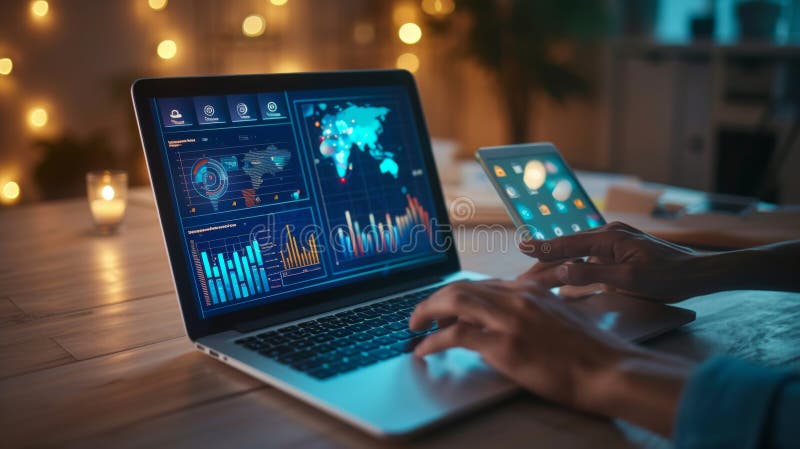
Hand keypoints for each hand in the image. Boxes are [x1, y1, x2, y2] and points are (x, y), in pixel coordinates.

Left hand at [409, 278, 690, 435]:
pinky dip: (433, 341)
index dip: (456, 296)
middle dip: (433, 301)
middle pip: (461, 288)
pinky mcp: (504, 345)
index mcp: (530, 289)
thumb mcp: (561, 317)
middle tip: (418, 317)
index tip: (442, 309)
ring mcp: (510, 319)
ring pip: (453, 302)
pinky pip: (455, 336)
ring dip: (426, 313)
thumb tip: (510, 321)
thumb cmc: (591, 352)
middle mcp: (517, 297)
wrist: (610, 370)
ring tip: (413, 328)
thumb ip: (534, 311)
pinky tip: (423, 350)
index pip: (481, 284)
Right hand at [518, 222, 706, 301]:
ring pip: (579, 252)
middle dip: (545, 258)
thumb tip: (562, 271)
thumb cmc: (669, 278)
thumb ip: (593, 275)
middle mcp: (609, 235)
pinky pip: (590, 257)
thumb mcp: (629, 281)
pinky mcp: (620, 252)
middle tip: (522, 267)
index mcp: (609, 238)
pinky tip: (564, 273)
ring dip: (558, 263)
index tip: (521, 245)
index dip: (544, 246)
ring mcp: (615, 242)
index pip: (568, 243)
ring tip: (535, 272)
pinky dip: (574, 265)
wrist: (700, 273)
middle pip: (570, 247)